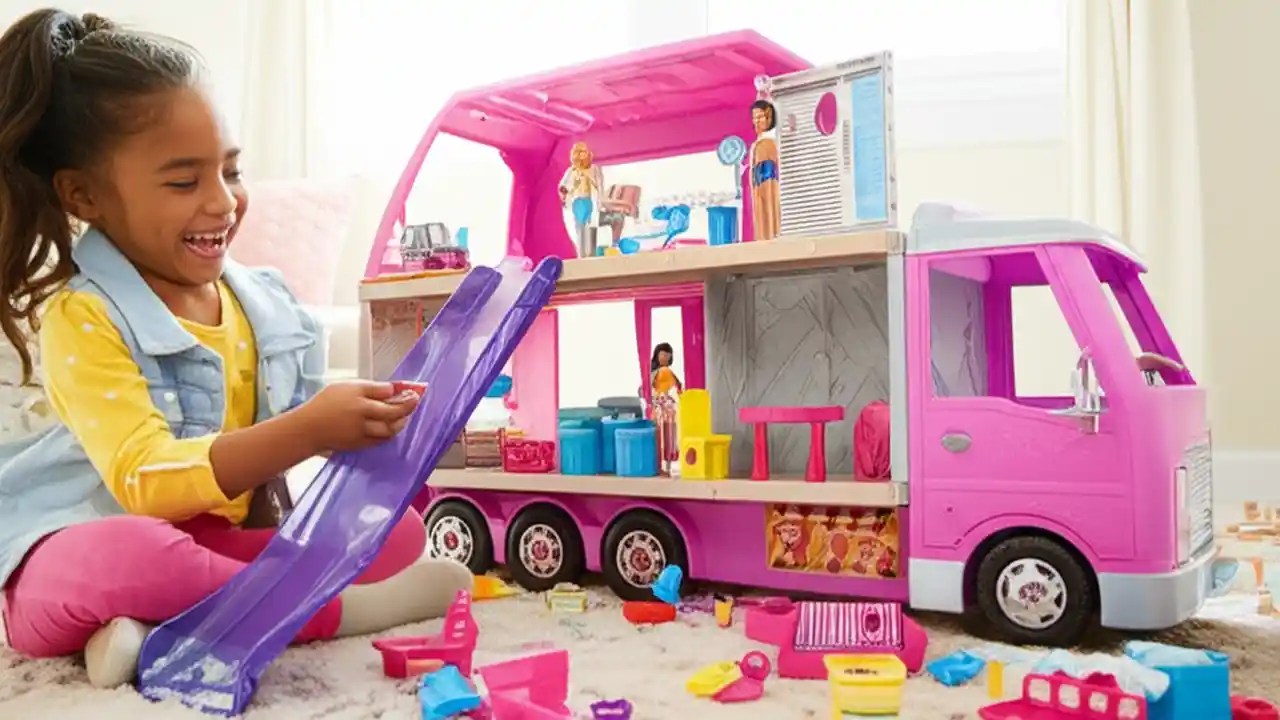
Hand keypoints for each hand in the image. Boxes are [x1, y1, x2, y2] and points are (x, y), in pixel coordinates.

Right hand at [296, 380, 421, 452]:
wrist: (308, 428)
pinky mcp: (359, 444)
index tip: (412, 390)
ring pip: (389, 429)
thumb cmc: (325, 403)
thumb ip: (369, 388)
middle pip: (391, 413)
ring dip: (401, 422)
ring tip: (404, 415)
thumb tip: (391, 390)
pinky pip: (381, 440)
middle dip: (407, 407)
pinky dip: (389, 433)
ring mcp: (361, 432)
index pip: (385, 393)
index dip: (402, 392)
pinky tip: (392, 426)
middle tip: (414, 401)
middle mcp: (361, 416)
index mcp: (357, 399)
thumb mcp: (345, 387)